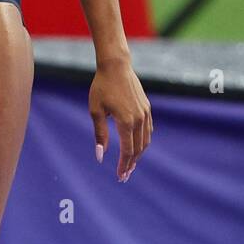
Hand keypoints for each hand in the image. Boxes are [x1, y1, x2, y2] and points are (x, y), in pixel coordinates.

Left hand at [89, 58, 152, 180]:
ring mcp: (145, 114)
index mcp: (126, 122)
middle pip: (138, 149)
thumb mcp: (95, 111)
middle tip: (124, 175)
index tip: (119, 176)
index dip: (123, 165)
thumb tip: (100, 156)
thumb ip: (99, 134)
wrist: (116, 67)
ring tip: (130, 165)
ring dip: (139, 154)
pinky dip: (143, 141)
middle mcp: (139, 120)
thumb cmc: (101, 87)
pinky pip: (148, 130)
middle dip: (131, 164)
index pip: (128, 151)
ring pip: (145, 141)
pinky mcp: (147, 109)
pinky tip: (137, 146)